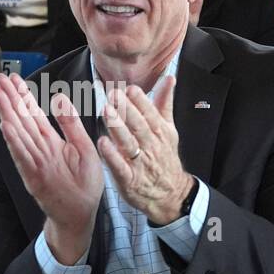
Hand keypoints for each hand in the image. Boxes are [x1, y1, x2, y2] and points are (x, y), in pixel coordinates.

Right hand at [0, 71, 102, 262]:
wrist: (81, 213)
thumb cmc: (84, 184)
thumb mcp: (85, 149)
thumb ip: (72, 125)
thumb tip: (61, 99)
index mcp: (52, 142)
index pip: (34, 114)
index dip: (24, 96)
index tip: (14, 78)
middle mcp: (40, 149)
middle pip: (23, 119)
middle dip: (11, 98)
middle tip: (0, 77)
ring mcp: (35, 162)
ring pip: (19, 133)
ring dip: (9, 113)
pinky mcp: (34, 176)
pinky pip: (23, 156)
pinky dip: (15, 142)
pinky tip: (6, 126)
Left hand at [94, 75, 193, 224]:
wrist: (170, 194)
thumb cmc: (164, 158)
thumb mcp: (169, 129)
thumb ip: (164, 103)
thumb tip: (169, 79)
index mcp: (160, 132)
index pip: (151, 114)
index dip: (141, 101)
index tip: (130, 88)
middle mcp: (151, 146)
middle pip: (139, 126)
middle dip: (127, 110)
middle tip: (114, 94)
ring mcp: (140, 163)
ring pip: (129, 143)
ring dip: (118, 127)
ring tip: (107, 111)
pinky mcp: (130, 179)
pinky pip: (120, 167)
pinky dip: (112, 156)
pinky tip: (102, 143)